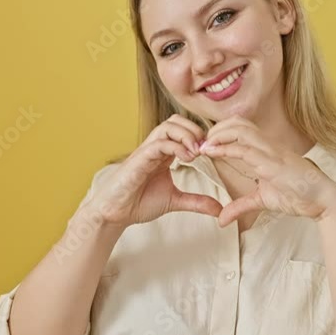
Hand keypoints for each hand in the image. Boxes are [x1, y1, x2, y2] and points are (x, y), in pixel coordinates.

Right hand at [91, 114, 222, 226]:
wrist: (115, 213)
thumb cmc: (139, 203)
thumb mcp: (175, 200)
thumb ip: (197, 201)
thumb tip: (219, 210)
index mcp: (164, 153)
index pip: (183, 129)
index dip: (199, 135)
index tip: (211, 152)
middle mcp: (155, 147)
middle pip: (176, 120)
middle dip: (194, 130)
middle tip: (205, 149)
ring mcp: (146, 151)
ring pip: (167, 127)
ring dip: (186, 136)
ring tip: (196, 154)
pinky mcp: (138, 159)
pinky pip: (158, 143)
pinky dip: (176, 147)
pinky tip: (186, 159)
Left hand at [198, 115, 335, 226]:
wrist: (322, 201)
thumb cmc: (298, 196)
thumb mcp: (262, 201)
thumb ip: (241, 206)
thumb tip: (222, 220)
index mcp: (266, 150)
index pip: (240, 129)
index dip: (221, 132)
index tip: (204, 144)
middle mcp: (268, 145)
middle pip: (237, 122)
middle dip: (215, 129)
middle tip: (200, 143)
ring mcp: (271, 151)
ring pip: (239, 129)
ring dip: (217, 134)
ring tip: (203, 145)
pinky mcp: (273, 162)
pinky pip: (245, 149)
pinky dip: (225, 148)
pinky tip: (211, 152)